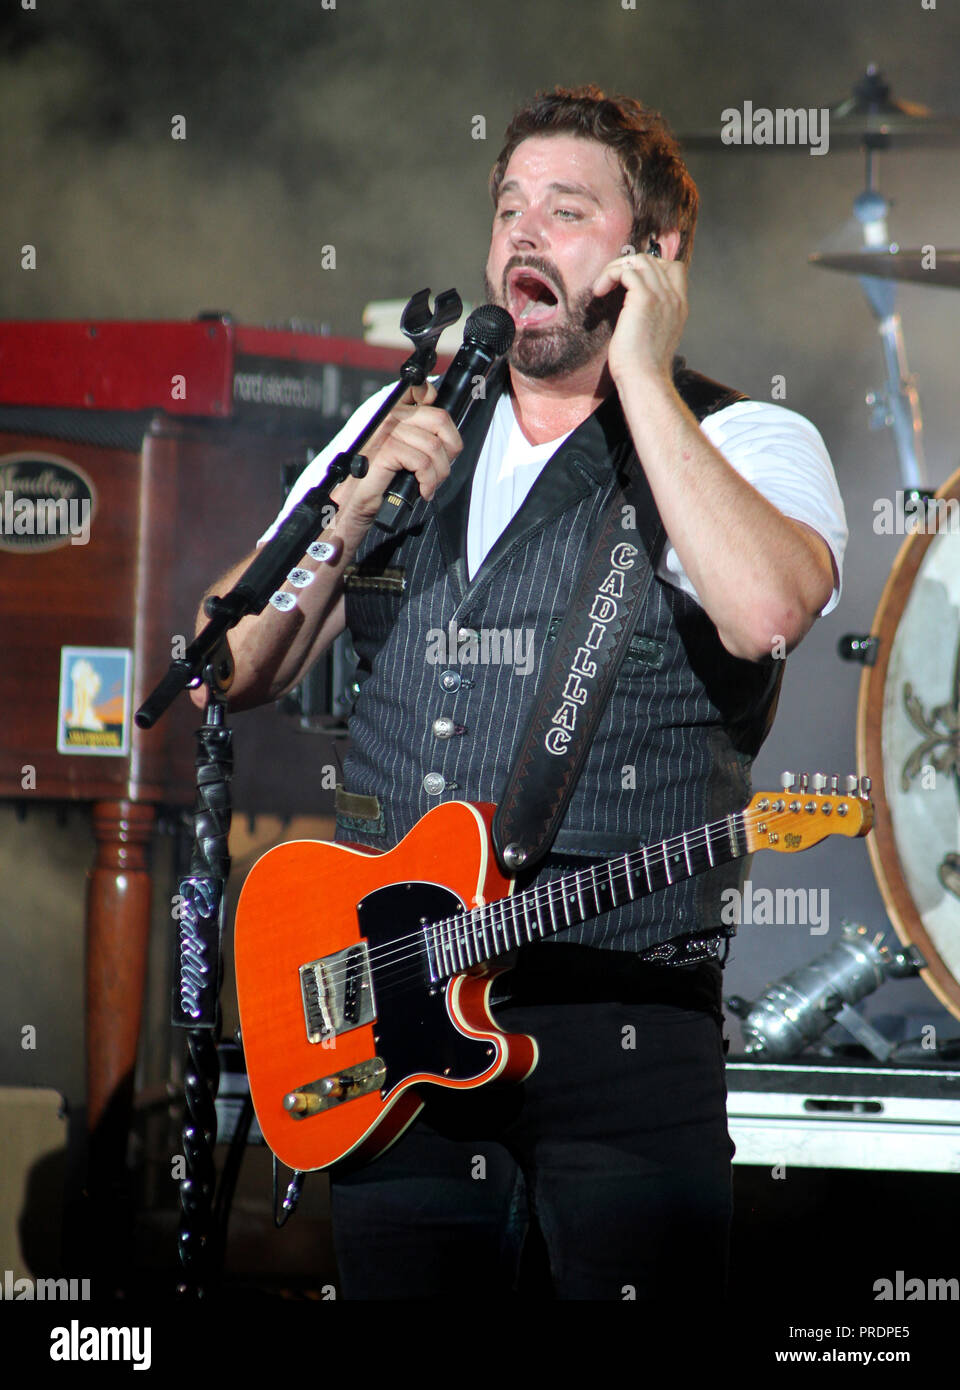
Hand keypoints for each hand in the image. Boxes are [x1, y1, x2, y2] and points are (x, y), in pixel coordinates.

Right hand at [332, 380, 463, 522]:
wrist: (359, 500)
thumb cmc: (384, 478)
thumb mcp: (407, 453)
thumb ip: (424, 436)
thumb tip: (448, 434)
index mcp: (397, 413)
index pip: (425, 392)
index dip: (443, 413)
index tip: (444, 441)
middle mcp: (392, 417)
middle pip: (440, 419)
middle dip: (449, 451)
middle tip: (440, 470)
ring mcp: (388, 431)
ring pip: (434, 446)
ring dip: (439, 472)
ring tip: (429, 484)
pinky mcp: (387, 450)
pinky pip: (422, 462)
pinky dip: (428, 481)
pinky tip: (423, 490)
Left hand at [591, 253, 687, 388]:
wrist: (644, 379)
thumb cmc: (642, 366)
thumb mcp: (653, 336)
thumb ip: (652, 316)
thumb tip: (631, 306)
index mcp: (679, 306)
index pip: (674, 268)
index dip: (650, 267)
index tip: (628, 282)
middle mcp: (674, 298)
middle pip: (654, 261)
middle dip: (628, 266)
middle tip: (610, 283)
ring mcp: (661, 296)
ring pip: (640, 261)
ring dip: (616, 269)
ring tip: (602, 287)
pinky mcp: (644, 299)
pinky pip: (626, 272)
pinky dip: (609, 276)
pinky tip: (599, 292)